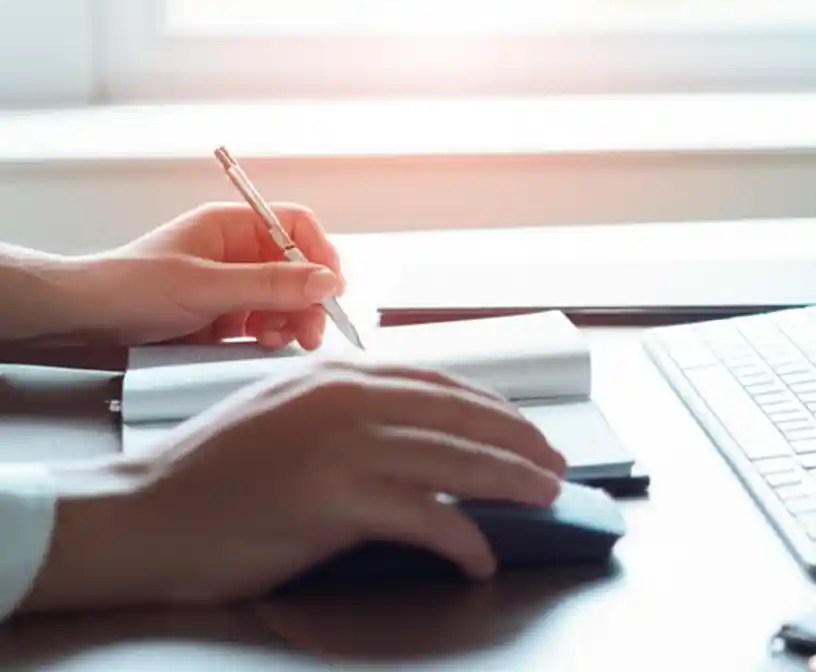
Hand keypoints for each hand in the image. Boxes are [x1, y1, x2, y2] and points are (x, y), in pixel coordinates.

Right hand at [21, 359, 568, 612]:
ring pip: (456, 460)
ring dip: (511, 481)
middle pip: (459, 416)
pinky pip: (425, 518)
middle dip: (518, 441)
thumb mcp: (281, 413)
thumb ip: (343, 411)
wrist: (140, 513)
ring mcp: (344, 447)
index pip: (437, 383)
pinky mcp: (336, 500)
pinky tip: (480, 558)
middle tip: (556, 463)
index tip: (522, 427)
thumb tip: (407, 431)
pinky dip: (463, 539)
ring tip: (546, 497)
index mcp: (335, 375)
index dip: (491, 407)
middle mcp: (347, 400)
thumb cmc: (206, 474)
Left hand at [70, 202, 345, 349]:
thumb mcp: (208, 286)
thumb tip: (328, 282)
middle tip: (312, 332)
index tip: (331, 288)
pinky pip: (264, 320)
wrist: (86, 319)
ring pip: (284, 298)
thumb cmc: (133, 288)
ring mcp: (230, 283)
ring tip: (281, 340)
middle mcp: (236, 251)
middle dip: (308, 299)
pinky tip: (261, 344)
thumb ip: (270, 285)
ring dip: (292, 320)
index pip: (296, 226)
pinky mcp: (223, 314)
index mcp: (232, 226)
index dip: (319, 254)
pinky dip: (270, 333)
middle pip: (296, 268)